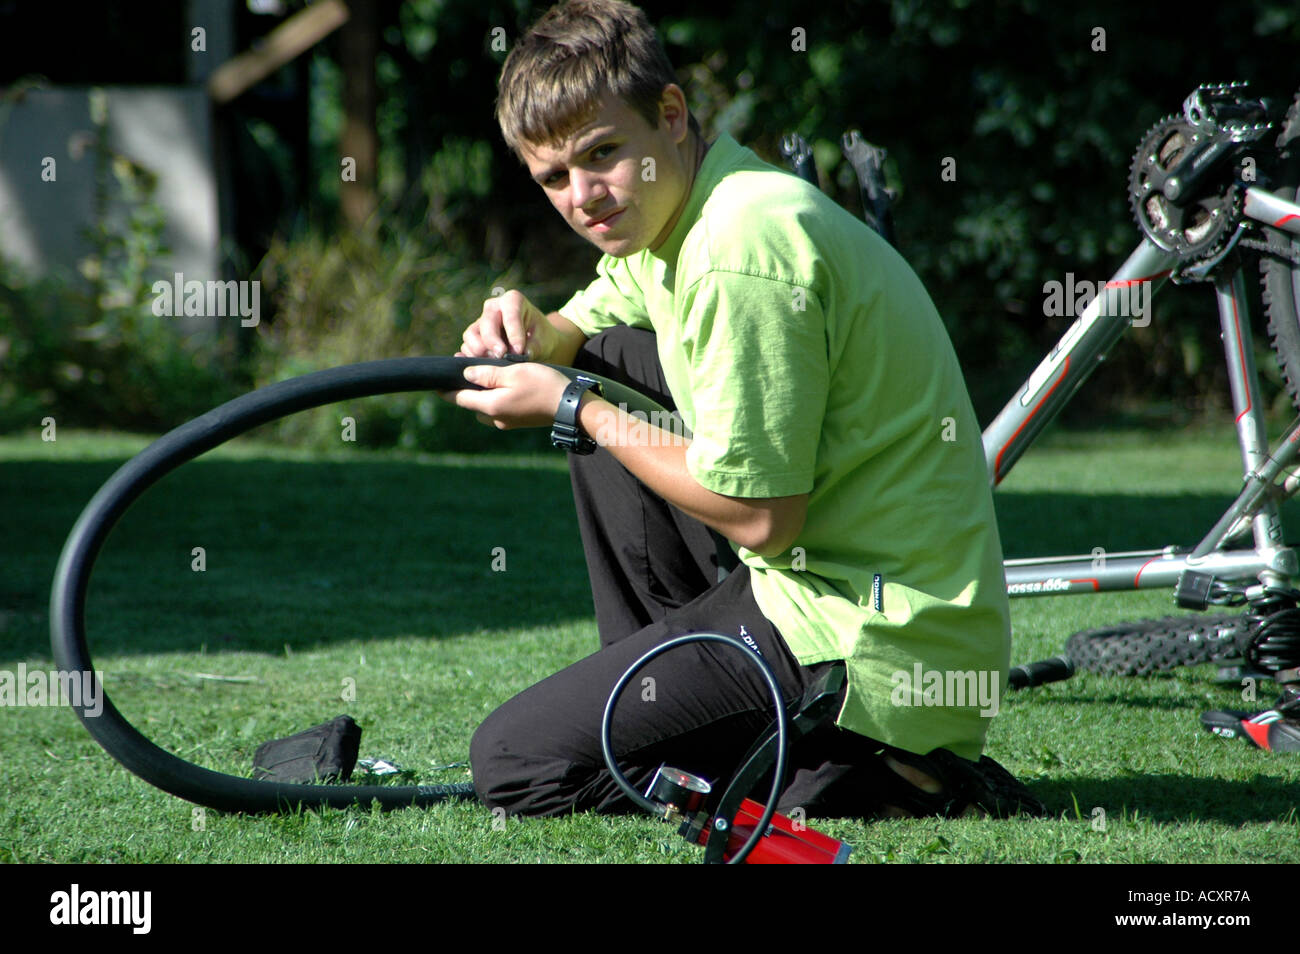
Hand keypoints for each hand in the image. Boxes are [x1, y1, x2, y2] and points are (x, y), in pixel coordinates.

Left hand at [441, 362, 573, 429]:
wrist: (570, 405)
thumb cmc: (542, 384)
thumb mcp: (513, 372)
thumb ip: (487, 374)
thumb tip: (466, 374)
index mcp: (491, 406)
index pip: (460, 398)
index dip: (446, 390)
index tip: (435, 384)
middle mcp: (497, 418)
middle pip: (472, 404)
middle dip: (467, 390)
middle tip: (466, 371)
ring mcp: (508, 422)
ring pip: (486, 407)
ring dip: (483, 395)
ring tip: (487, 376)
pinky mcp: (519, 422)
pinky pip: (499, 410)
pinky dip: (496, 399)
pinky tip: (505, 386)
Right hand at [457, 290, 560, 360]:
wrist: (536, 343)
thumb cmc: (540, 338)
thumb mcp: (543, 341)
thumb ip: (533, 347)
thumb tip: (521, 355)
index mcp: (513, 300)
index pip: (510, 315)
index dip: (514, 333)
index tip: (519, 350)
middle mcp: (494, 307)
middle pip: (486, 323)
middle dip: (492, 341)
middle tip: (501, 356)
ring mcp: (481, 322)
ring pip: (471, 334)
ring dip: (479, 350)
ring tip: (494, 362)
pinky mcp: (474, 337)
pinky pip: (466, 347)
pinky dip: (472, 357)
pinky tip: (483, 366)